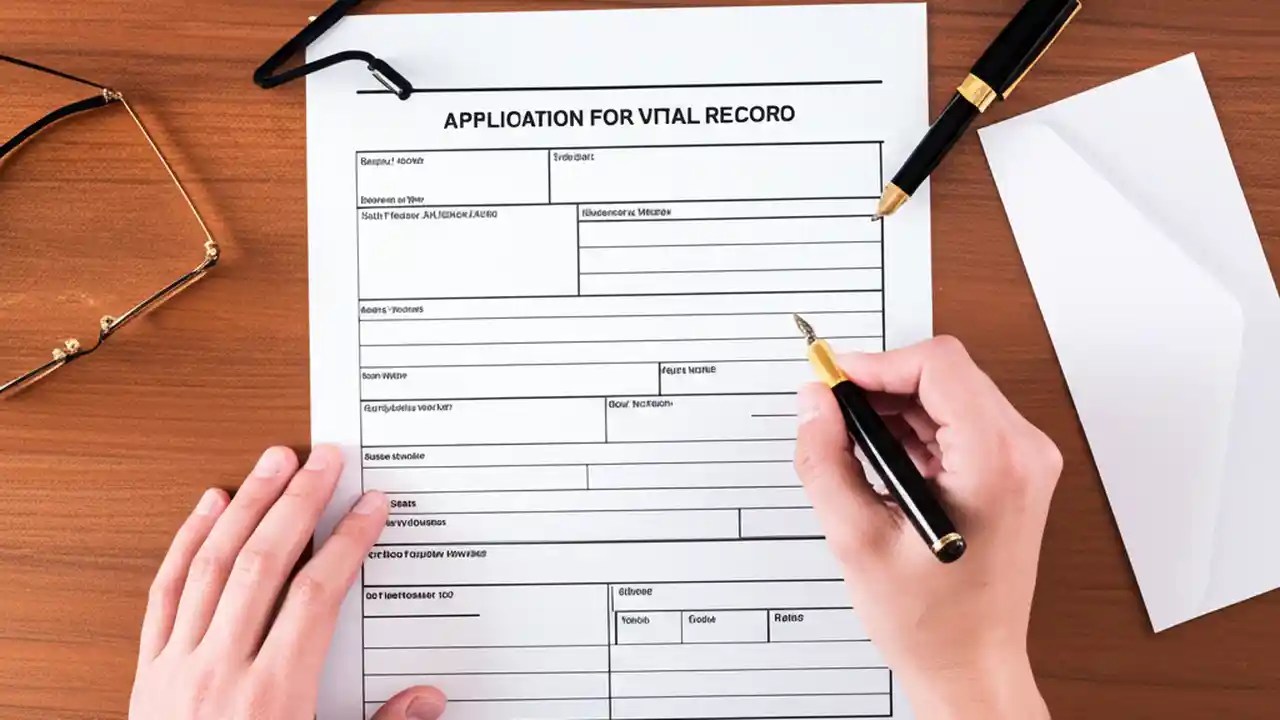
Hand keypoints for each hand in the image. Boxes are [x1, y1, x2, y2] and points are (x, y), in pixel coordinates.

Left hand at [130, 445, 446, 719]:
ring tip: (272, 462)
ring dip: (245, 505)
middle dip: (298, 502)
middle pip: (264, 563)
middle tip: (324, 459)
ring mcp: (177, 667)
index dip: (348, 542)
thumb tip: (428, 699)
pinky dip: (184, 544)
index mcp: (272, 697)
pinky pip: (163, 593)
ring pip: (212, 564)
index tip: (371, 507)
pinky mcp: (147, 672)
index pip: (317, 594)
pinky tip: (205, 508)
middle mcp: (220, 671)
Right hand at [794, 337, 1061, 719]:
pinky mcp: (1012, 471)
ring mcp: (1023, 461)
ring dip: (896, 409)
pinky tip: (884, 465)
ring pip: (949, 393)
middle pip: (944, 373)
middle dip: (881, 386)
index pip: (938, 366)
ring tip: (855, 448)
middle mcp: (1022, 453)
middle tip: (833, 413)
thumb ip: (826, 461)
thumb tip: (815, 403)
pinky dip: (915, 430)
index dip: (877, 364)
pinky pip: (958, 421)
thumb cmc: (932, 622)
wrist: (970, 665)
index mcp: (995, 463)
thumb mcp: (857, 539)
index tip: (834, 379)